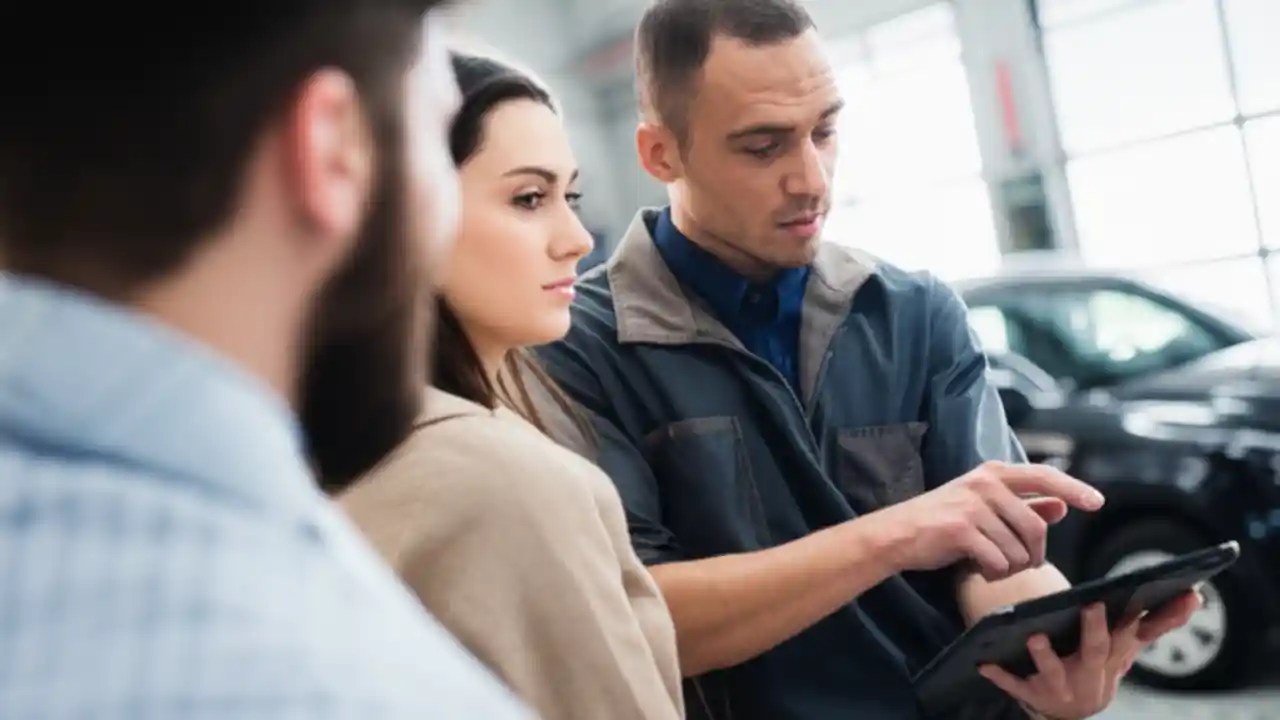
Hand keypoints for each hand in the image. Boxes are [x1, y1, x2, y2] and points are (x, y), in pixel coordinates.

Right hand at [868, 461, 1104, 581]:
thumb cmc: (942, 521)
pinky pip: (998, 561)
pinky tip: (978, 569)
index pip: (1044, 476)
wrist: (897, 534)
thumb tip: (1062, 507)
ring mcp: (972, 505)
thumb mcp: (984, 507)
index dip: (1073, 489)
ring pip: (1019, 550)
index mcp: (993, 473)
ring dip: (1009, 567)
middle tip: (1018, 564)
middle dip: (1033, 555)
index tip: (1097, 503)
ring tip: (989, 564)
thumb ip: (1024, 506)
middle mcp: (985, 484)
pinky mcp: (961, 529)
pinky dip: (992, 573)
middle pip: (1037, 527)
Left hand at [978, 592, 1201, 718]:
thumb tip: (1195, 594)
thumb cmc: (1096, 664)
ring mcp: (1062, 687)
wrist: (1066, 710)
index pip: (1138, 634)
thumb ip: (1156, 621)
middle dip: (1096, 631)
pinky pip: (1015, 686)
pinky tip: (984, 661)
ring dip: (1046, 656)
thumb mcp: (1125, 647)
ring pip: (1054, 672)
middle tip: (1093, 606)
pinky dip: (1001, 675)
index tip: (1175, 594)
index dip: (1157, 617)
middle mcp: (1091, 675)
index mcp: (1113, 657)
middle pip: (1096, 651)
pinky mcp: (1032, 696)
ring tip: (1035, 636)